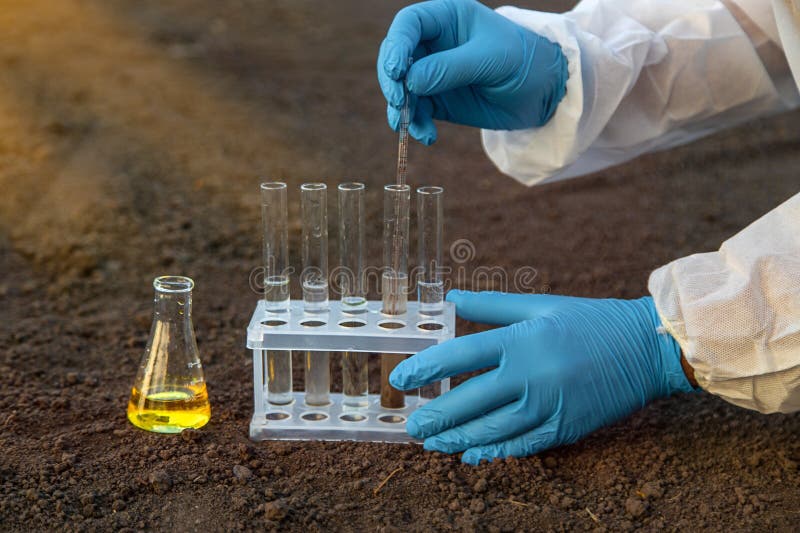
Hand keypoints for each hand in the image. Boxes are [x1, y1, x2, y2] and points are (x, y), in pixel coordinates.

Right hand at [377, 0, 567, 144]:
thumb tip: (410, 82)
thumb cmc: (522, 60)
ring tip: (410, 126)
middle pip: (396, 57)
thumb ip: (450, 68)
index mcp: (447, 18)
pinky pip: (416, 112)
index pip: (409, 25)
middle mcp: (434, 44)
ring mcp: (432, 74)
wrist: (543, 91)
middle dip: (392, 81)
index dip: (397, 46)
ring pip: (401, 88)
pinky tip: (427, 136)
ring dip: (400, 109)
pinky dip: (416, 125)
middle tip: (399, 102)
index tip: (396, 71)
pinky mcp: (437, 101)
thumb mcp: (490, 59)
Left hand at [390, 290, 694, 463]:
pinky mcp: (562, 429)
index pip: (459, 357)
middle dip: (434, 416)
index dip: (425, 370)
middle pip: (468, 402)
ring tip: (431, 443)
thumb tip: (450, 297)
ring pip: (489, 431)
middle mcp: (529, 377)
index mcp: (521, 341)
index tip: (401, 379)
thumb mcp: (540, 305)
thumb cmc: (590, 321)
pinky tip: (471, 455)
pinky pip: (519, 446)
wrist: (646, 349)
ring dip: (455, 439)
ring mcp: (546, 408)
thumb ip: (492, 305)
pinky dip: (492, 452)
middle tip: (411, 425)